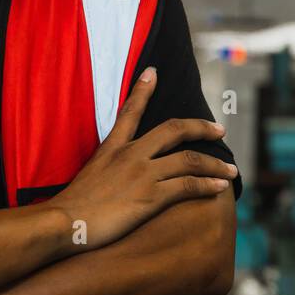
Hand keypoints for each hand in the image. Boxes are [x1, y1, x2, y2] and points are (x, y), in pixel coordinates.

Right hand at [49, 67, 235, 251]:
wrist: (62, 223)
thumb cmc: (69, 208)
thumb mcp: (86, 177)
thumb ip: (104, 171)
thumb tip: (110, 178)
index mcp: (111, 148)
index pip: (130, 111)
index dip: (143, 90)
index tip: (153, 71)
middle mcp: (130, 155)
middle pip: (173, 130)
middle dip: (200, 127)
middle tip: (219, 129)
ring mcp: (142, 173)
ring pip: (189, 160)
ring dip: (214, 164)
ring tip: (231, 170)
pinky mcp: (150, 196)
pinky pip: (187, 185)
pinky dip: (207, 185)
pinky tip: (219, 187)